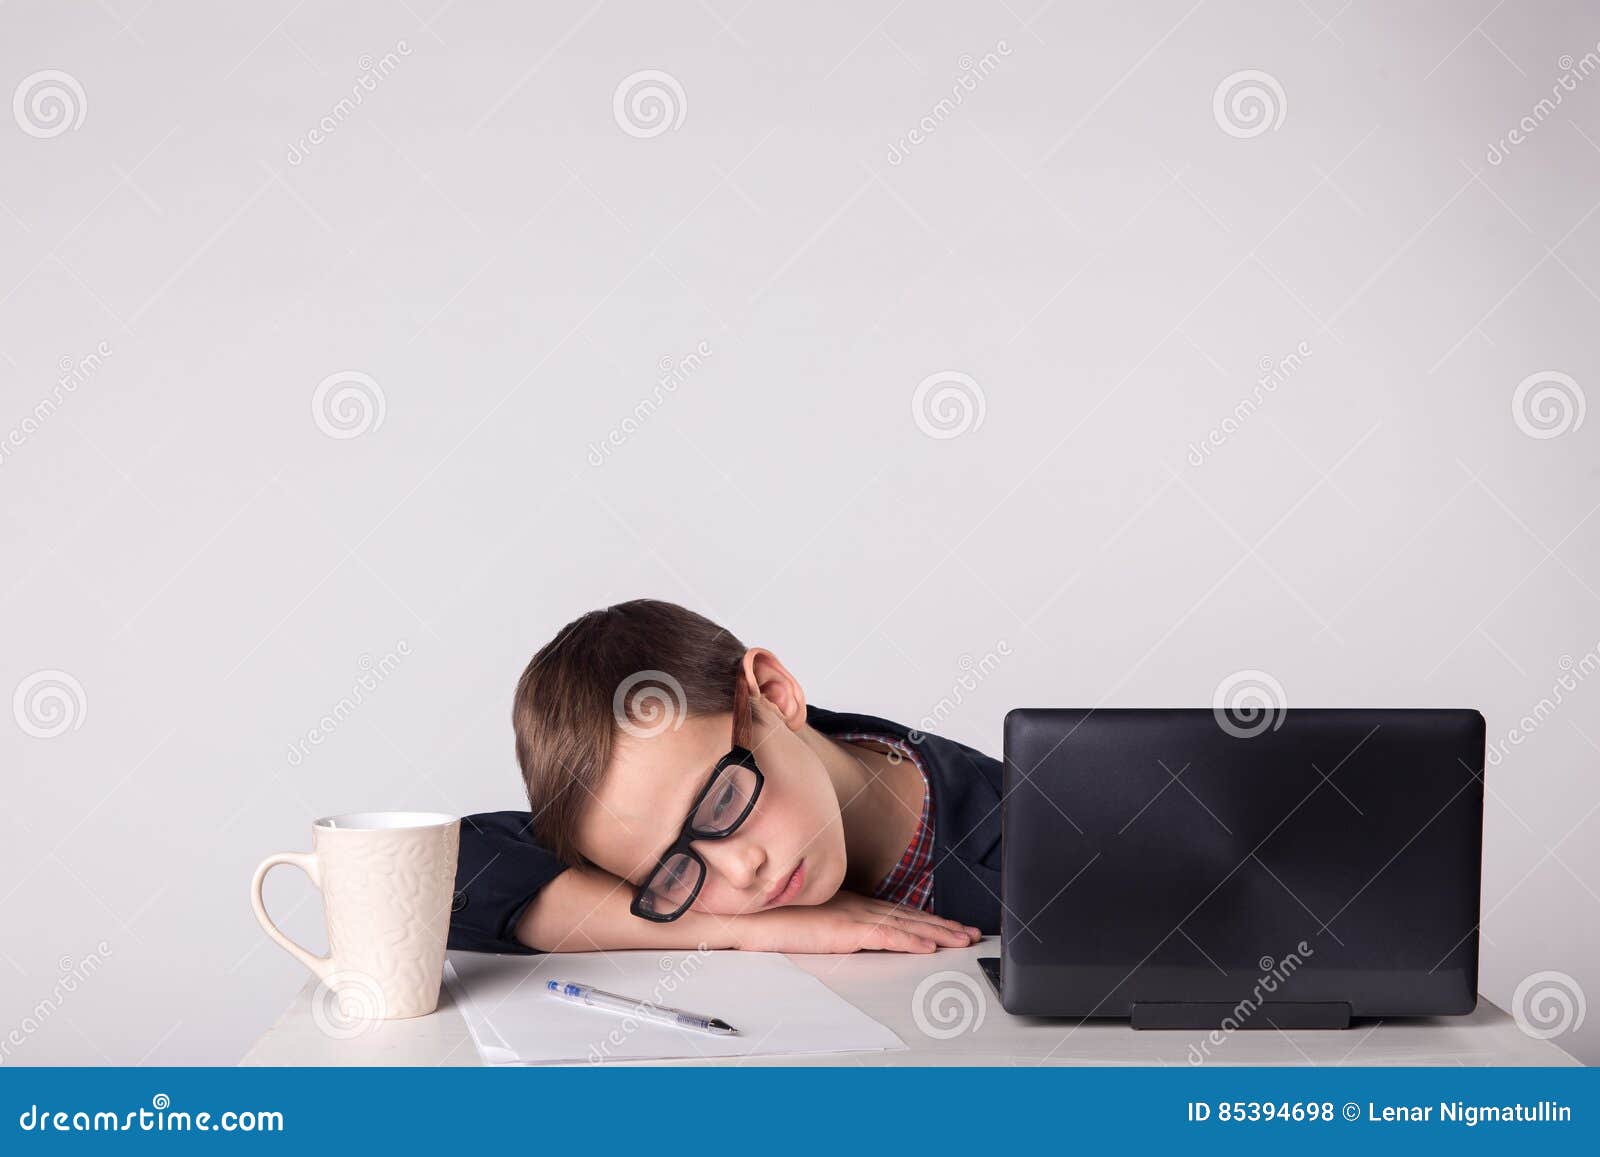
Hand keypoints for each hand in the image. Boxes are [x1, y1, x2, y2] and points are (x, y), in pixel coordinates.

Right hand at [727, 891, 982, 953]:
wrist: (751, 915)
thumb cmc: (773, 919)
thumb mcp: (810, 922)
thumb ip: (831, 926)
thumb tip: (843, 935)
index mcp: (850, 905)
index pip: (897, 913)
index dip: (926, 919)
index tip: (948, 926)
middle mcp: (858, 907)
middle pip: (910, 916)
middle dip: (943, 925)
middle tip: (970, 933)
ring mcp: (854, 916)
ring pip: (907, 925)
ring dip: (939, 933)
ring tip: (963, 939)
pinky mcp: (846, 930)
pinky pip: (887, 937)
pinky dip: (911, 940)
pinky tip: (930, 946)